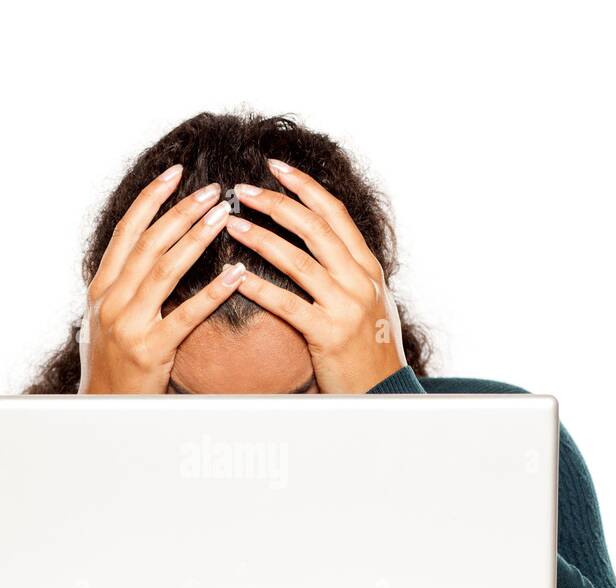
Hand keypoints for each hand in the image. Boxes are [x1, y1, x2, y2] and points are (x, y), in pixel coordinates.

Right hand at [79, 165, 246, 393]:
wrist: (104, 406)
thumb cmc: (114, 360)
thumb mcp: (110, 315)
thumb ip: (126, 283)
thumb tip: (151, 246)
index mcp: (102, 287)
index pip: (126, 232)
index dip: (151, 199)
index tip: (175, 174)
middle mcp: (111, 300)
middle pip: (149, 244)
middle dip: (181, 212)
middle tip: (212, 190)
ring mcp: (129, 325)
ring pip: (165, 271)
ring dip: (196, 239)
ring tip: (223, 216)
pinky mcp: (150, 350)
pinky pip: (186, 316)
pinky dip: (212, 292)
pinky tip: (235, 274)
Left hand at [226, 159, 405, 393]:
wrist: (384, 393)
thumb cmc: (369, 350)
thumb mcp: (368, 303)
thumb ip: (347, 273)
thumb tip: (321, 245)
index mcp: (367, 268)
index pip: (335, 214)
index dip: (305, 187)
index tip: (276, 167)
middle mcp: (360, 281)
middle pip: (315, 228)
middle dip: (278, 203)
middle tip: (244, 188)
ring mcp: (346, 307)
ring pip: (300, 261)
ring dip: (261, 238)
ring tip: (231, 223)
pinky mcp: (329, 335)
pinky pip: (288, 304)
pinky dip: (258, 287)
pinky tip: (233, 277)